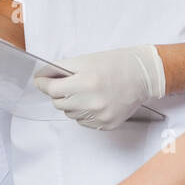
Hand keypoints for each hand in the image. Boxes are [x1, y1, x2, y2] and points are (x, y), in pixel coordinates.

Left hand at [33, 44, 164, 129]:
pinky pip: (83, 122)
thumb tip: (41, 77)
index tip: (40, 80)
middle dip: (59, 93)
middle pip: (59, 103)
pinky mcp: (107, 124)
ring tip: (87, 91)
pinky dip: (84, 112)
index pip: (52, 89)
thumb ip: (61, 68)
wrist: (143, 76)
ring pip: (70, 114)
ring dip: (72, 103)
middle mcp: (93, 102)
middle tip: (70, 83)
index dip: (43, 83)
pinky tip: (95, 101)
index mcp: (87, 82)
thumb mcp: (86, 59)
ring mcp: (100, 116)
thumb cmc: (117, 64)